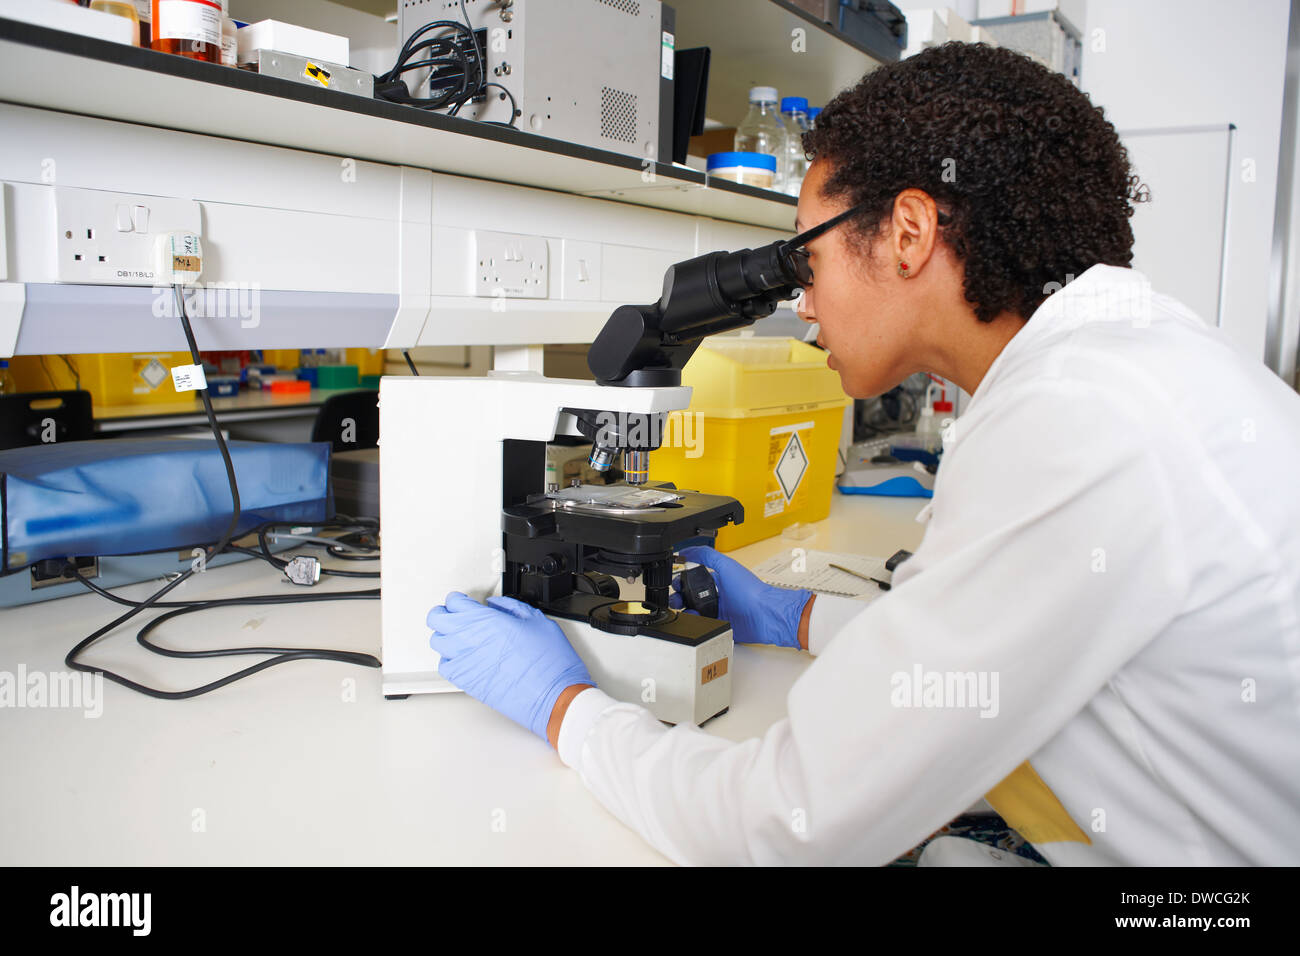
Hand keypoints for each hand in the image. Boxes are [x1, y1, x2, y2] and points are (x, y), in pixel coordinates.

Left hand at [427, 592, 593, 742]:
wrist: (552, 696)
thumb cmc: (550, 663)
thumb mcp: (537, 621)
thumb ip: (511, 607)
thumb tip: (496, 605)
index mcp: (488, 621)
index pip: (454, 602)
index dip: (458, 599)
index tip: (463, 601)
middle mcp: (471, 640)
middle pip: (437, 619)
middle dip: (444, 613)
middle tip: (454, 613)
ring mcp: (466, 662)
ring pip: (437, 642)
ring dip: (444, 635)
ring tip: (455, 634)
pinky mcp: (467, 682)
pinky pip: (445, 666)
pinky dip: (448, 658)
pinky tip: (459, 656)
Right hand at [671, 545, 810, 648]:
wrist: (764, 614)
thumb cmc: (750, 590)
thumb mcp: (726, 565)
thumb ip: (706, 555)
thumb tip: (687, 550)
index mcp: (717, 581)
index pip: (693, 580)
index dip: (681, 581)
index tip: (675, 582)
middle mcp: (717, 596)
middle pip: (690, 597)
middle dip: (679, 598)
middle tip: (676, 599)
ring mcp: (718, 612)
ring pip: (693, 613)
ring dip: (685, 611)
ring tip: (685, 609)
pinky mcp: (720, 627)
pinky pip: (702, 626)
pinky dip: (695, 624)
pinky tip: (695, 619)